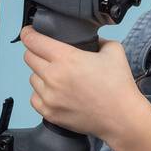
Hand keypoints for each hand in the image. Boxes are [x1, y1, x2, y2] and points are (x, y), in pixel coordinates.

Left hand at [18, 24, 141, 141]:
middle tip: (48, 54)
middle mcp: (53, 77)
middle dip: (36, 52)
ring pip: (32, 78)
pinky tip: (56, 93)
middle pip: (29, 57)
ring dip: (40, 74)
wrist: (121, 117)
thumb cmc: (118, 87)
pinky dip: (41, 94)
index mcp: (66, 58)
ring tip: (58, 77)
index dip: (29, 33)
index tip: (29, 32)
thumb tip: (90, 39)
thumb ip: (98, 40)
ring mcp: (49, 97)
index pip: (33, 40)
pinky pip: (34, 98)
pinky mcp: (50, 113)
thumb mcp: (114, 50)